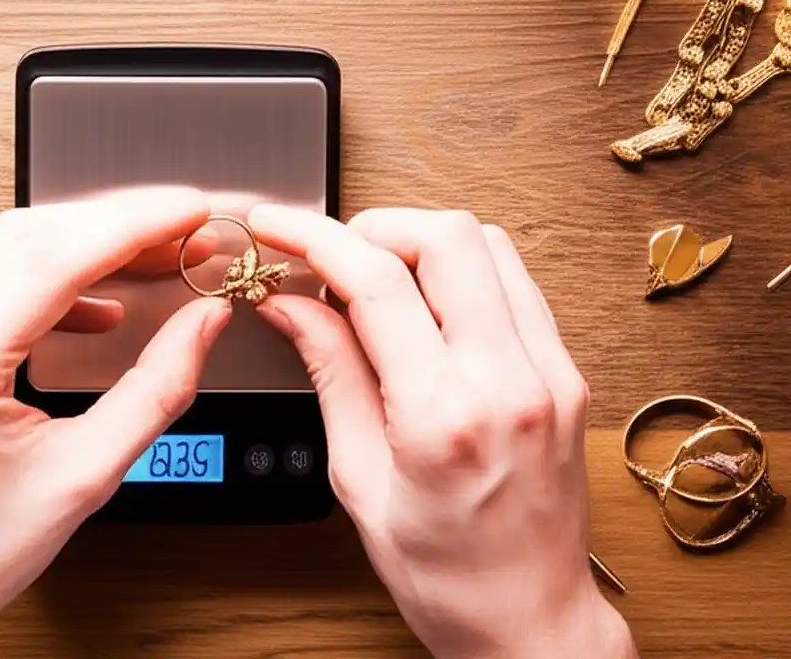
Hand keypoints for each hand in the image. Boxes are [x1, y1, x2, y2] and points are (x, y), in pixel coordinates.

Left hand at [0, 186, 230, 657]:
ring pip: (2, 252)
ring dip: (82, 245)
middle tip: (185, 231)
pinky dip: (45, 281)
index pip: (57, 256)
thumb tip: (201, 325)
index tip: (190, 209)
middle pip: (30, 237)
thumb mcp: (80, 480)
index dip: (136, 222)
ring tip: (153, 259)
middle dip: (118, 224)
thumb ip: (154, 391)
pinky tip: (94, 306)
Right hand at [247, 206, 636, 658]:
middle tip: (329, 256)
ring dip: (420, 242)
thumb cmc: (445, 573)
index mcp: (444, 416)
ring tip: (374, 279)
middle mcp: (509, 381)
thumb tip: (290, 304)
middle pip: (446, 235)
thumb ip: (330, 372)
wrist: (528, 617)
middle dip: (372, 226)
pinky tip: (424, 303)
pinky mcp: (567, 372)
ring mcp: (549, 372)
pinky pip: (515, 282)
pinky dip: (461, 270)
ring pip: (489, 243)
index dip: (313, 237)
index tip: (275, 227)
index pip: (376, 281)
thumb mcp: (359, 477)